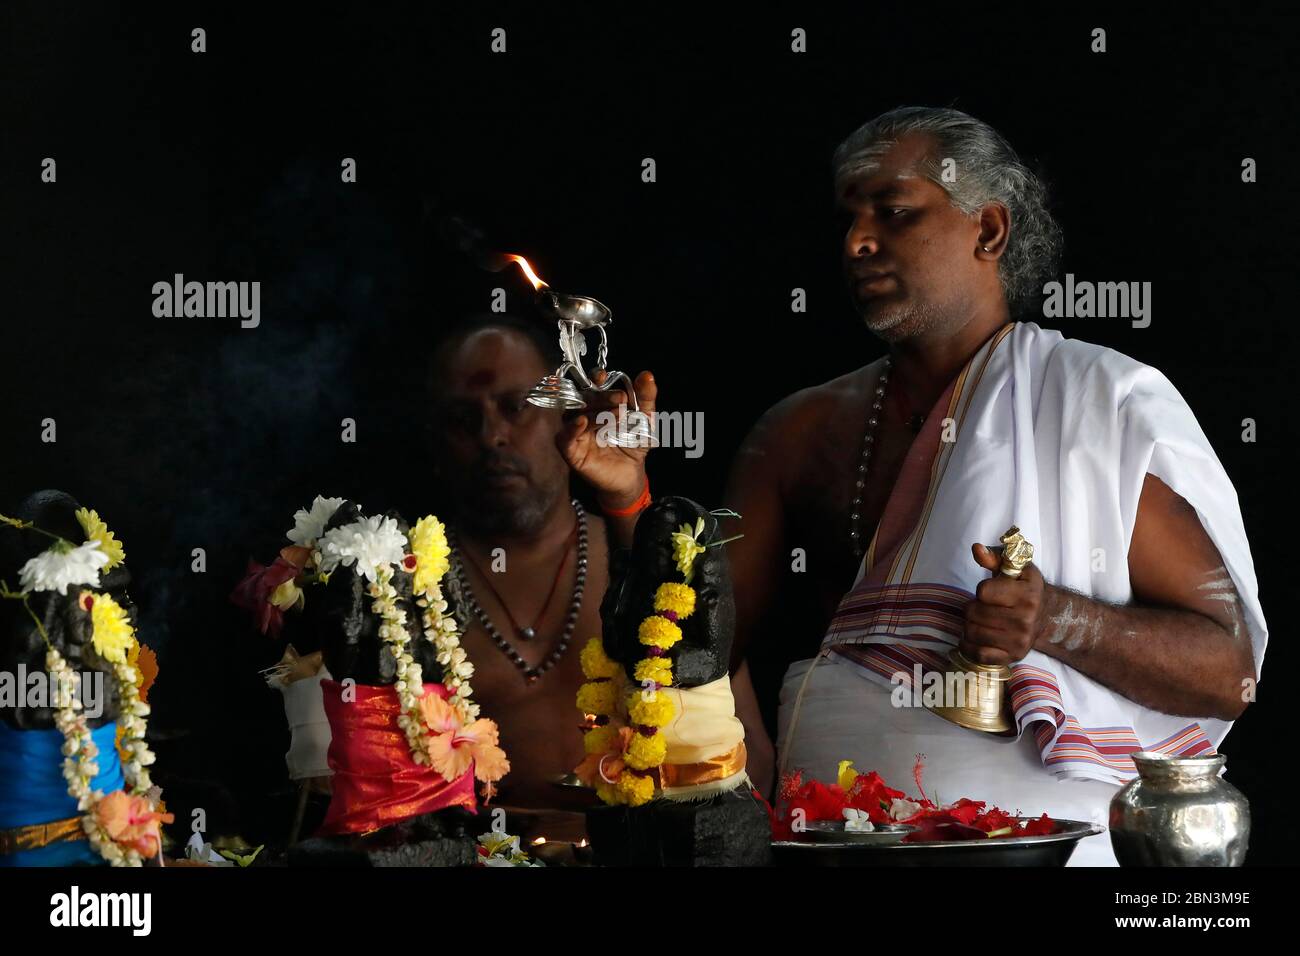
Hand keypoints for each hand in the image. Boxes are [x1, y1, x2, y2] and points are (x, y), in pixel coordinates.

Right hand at [556, 370, 656, 507]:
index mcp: (598, 403)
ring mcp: (575, 432)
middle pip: (584, 398)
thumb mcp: (645, 420)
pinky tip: (582, 422)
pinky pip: (564, 437)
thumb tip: (647, 375)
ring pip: (575, 415)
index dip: (595, 378)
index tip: (604, 376)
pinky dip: (571, 428)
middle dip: (602, 396)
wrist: (632, 474)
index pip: (591, 385)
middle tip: (621, 398)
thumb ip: (645, 398)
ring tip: (617, 414)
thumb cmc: (634, 444)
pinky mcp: (571, 451)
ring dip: (594, 412)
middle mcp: (583, 414)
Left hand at [959, 542, 1047, 666]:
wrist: (1047, 616)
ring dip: (969, 625)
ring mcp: (1019, 641)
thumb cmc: (1024, 589)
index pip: (982, 591)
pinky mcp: (1013, 656)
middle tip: (983, 607)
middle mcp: (1026, 619)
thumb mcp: (1015, 569)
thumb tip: (976, 549)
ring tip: (980, 620)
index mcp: (1027, 594)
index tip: (991, 592)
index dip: (982, 590)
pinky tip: (975, 638)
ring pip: (971, 632)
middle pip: (973, 612)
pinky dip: (969, 646)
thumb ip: (994, 558)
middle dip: (972, 607)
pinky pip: (978, 654)